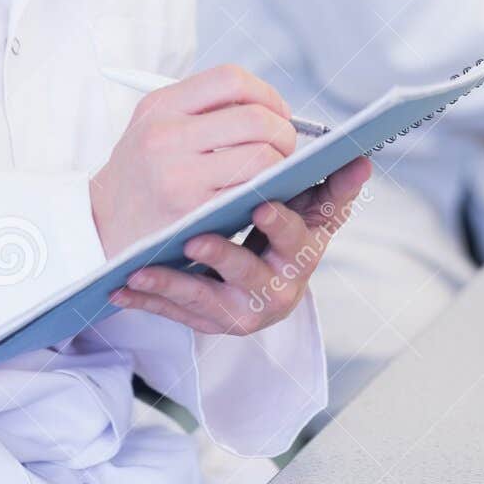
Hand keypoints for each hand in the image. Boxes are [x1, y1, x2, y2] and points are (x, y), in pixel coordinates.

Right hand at [91, 65, 298, 259]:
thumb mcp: (153, 125)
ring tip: (275, 170)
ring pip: (261, 157)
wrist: (97, 226)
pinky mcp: (191, 213)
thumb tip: (268, 105)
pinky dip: (267, 190)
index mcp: (161, 106)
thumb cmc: (139, 173)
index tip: (275, 112)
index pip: (231, 79)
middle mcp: (167, 136)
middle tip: (284, 145)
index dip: (265, 93)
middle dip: (283, 132)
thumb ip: (201, 107)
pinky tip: (262, 193)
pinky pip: (250, 193)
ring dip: (280, 163)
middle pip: (255, 119)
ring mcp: (179, 176)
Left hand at [108, 157, 371, 335]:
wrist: (255, 283)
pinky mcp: (208, 323)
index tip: (261, 205)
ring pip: (206, 298)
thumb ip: (327, 185)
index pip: (302, 234)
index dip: (282, 223)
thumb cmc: (279, 233)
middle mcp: (278, 285)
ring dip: (175, 283)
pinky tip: (122, 285)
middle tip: (197, 239)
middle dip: (225, 257)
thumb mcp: (308, 211)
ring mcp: (240, 309)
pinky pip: (173, 313)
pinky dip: (147, 299)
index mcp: (304, 250)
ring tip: (146, 265)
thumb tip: (361, 161)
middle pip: (253, 272)